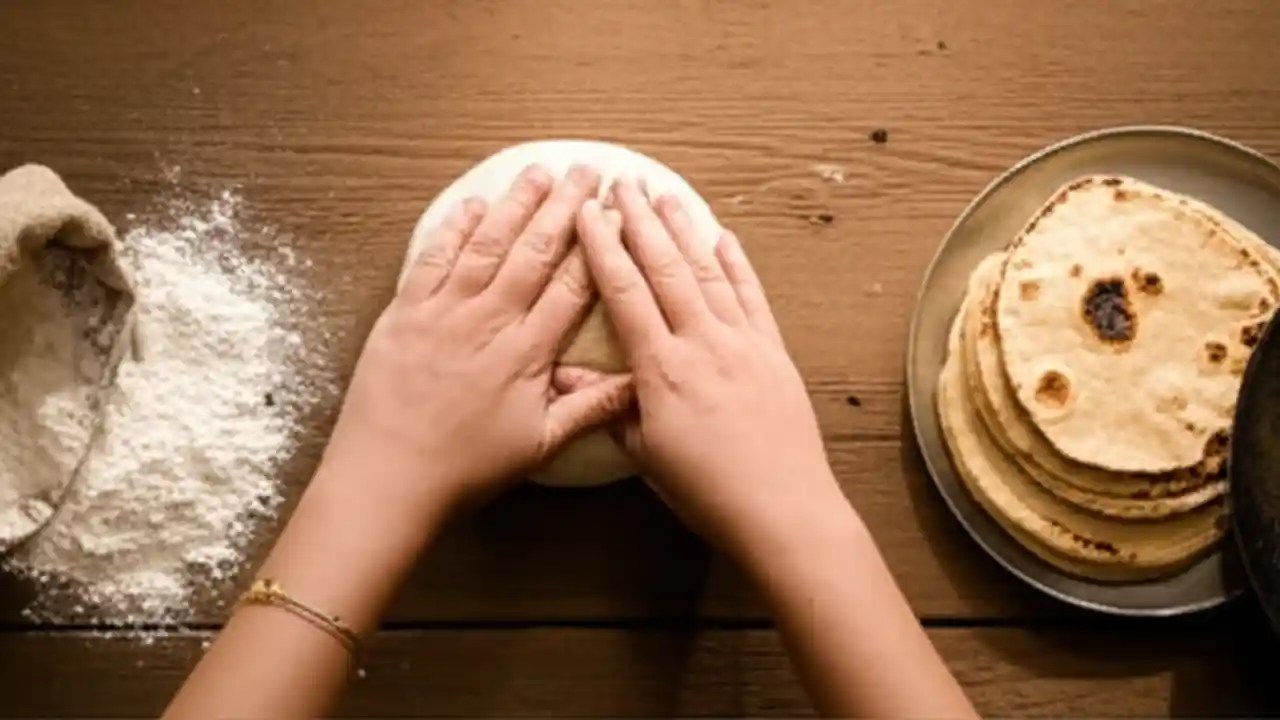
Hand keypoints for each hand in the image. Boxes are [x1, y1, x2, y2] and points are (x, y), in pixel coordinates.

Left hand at [321, 165, 632, 525]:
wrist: (389, 477)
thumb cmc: (466, 468)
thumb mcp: (540, 445)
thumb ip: (590, 408)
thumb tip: (639, 384)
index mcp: (526, 354)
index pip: (572, 286)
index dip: (599, 247)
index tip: (617, 215)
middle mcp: (488, 322)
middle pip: (535, 252)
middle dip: (565, 208)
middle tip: (587, 172)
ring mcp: (444, 313)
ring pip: (487, 245)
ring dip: (515, 205)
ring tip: (539, 173)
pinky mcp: (405, 313)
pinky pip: (433, 259)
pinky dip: (455, 229)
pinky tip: (473, 205)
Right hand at [567, 181, 843, 557]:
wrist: (782, 509)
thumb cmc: (706, 492)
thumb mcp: (644, 455)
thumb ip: (607, 408)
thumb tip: (566, 375)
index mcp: (662, 371)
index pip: (625, 293)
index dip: (603, 247)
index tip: (588, 213)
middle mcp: (702, 344)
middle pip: (665, 268)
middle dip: (641, 221)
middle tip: (621, 184)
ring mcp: (742, 344)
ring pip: (707, 272)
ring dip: (684, 230)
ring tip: (665, 195)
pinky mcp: (774, 353)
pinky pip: (752, 297)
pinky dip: (736, 264)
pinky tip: (723, 237)